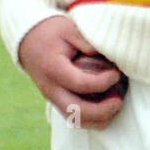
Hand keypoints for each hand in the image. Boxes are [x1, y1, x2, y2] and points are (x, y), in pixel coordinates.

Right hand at [18, 14, 126, 129]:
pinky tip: (107, 107)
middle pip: (76, 112)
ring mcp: (53, 98)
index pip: (80, 84)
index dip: (102, 82)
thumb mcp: (70, 29)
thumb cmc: (52, 32)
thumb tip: (111, 56)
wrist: (29, 39)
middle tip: (120, 100)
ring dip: (98, 119)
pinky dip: (93, 118)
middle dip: (102, 111)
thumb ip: (89, 42)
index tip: (116, 73)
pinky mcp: (58, 101)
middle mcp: (51, 88)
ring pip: (75, 120)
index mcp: (53, 69)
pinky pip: (75, 118)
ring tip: (116, 104)